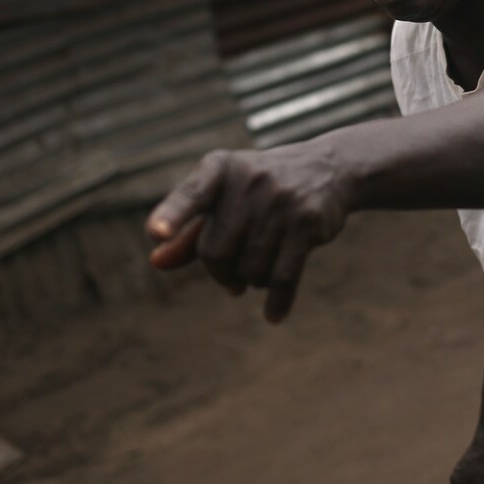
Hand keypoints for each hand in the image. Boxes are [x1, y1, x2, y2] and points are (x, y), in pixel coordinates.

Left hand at [146, 143, 351, 322]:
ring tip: (258, 269)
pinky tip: (273, 315)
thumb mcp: (224, 199)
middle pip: (216, 251)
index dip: (172, 216)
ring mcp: (281, 201)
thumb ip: (190, 231)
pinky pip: (283, 276)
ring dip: (251, 280)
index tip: (156, 232)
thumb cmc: (261, 189)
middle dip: (222, 272)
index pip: (190, 195)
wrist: (328, 169)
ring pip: (250, 268)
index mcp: (219, 168)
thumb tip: (156, 263)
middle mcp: (249, 180)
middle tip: (231, 276)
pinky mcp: (308, 222)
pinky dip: (277, 301)